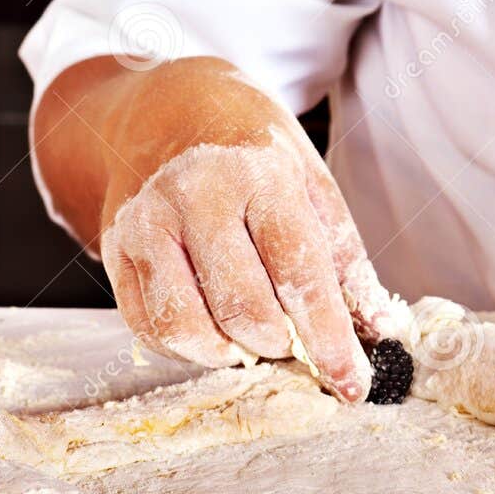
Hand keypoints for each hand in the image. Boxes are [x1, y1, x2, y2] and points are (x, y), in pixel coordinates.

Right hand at [89, 59, 404, 400]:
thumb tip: (381, 331)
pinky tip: (213, 330)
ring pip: (187, 327)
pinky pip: (148, 326)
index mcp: (260, 175)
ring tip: (255, 340)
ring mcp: (146, 222)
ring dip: (230, 354)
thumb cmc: (254, 154)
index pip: (298, 273)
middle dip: (280, 347)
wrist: (170, 110)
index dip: (329, 338)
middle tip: (295, 347)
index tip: (353, 384)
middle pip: (243, 308)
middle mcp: (196, 196)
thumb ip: (347, 262)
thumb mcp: (314, 187)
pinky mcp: (113, 248)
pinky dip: (188, 348)